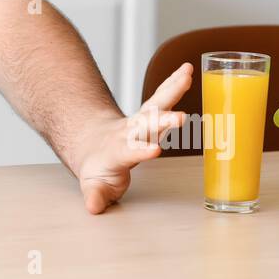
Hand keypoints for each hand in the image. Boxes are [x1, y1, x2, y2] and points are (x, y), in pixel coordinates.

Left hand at [73, 63, 192, 213]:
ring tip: (186, 73)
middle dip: (162, 121)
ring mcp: (139, 122)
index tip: (154, 150)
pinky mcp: (149, 115)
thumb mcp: (94, 187)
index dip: (140, 151)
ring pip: (155, 105)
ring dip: (171, 90)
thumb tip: (93, 207)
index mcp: (117, 153)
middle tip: (181, 117)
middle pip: (145, 125)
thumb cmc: (98, 170)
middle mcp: (129, 133)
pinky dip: (173, 85)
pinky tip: (186, 71)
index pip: (128, 151)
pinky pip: (162, 98)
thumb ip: (95, 195)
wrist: (92, 147)